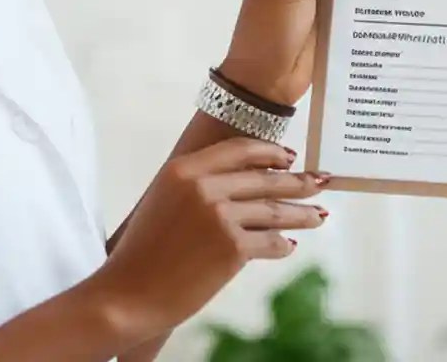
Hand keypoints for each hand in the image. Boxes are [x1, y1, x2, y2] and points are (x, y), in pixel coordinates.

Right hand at [91, 138, 328, 338]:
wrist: (126, 296)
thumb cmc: (143, 254)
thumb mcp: (165, 202)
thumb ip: (200, 187)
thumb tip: (246, 185)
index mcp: (184, 170)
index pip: (240, 150)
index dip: (270, 152)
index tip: (289, 157)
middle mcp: (204, 187)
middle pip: (265, 179)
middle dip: (298, 182)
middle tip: (320, 182)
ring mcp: (220, 216)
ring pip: (274, 210)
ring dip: (301, 214)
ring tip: (318, 216)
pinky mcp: (232, 247)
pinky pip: (270, 241)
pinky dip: (282, 244)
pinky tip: (289, 246)